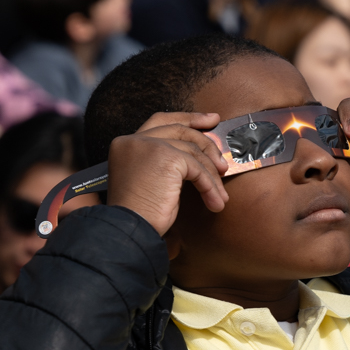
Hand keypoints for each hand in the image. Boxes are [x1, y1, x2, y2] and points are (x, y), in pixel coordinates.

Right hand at [107, 112, 228, 235]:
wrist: (130, 231)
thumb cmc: (140, 214)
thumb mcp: (150, 180)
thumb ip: (166, 162)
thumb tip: (200, 156)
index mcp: (126, 144)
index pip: (160, 121)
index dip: (187, 119)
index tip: (209, 120)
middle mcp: (135, 140)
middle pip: (179, 129)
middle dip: (207, 141)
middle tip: (223, 158)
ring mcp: (150, 146)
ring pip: (193, 152)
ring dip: (211, 176)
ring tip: (220, 196)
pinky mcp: (167, 157)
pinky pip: (198, 168)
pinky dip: (210, 186)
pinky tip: (214, 201)